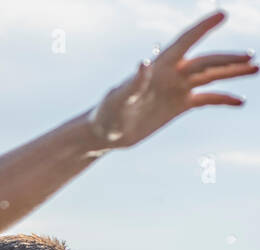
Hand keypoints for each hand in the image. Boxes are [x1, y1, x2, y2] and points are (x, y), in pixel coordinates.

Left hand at [89, 12, 255, 149]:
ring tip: (255, 68)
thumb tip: (144, 63)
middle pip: (204, 62)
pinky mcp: (179, 106)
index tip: (222, 14)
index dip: (202, 28)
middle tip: (249, 57)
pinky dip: (222, 99)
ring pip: (210, 76)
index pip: (184, 42)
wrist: (104, 135)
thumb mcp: (118, 99)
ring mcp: (177, 89)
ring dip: (232, 73)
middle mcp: (171, 74)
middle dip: (227, 59)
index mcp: (158, 67)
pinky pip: (206, 99)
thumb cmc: (106, 114)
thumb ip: (133, 83)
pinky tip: (239, 101)